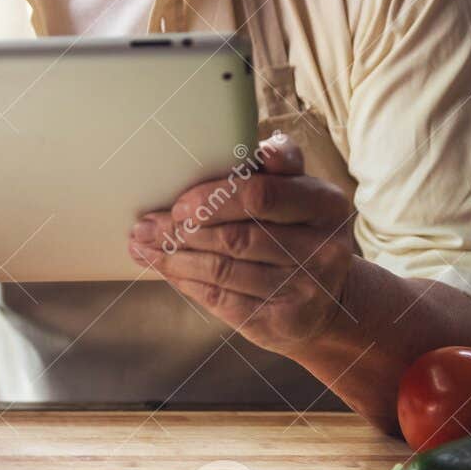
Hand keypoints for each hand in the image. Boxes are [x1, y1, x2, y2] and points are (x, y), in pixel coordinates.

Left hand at [128, 136, 356, 357]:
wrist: (327, 301)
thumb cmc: (297, 229)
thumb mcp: (298, 190)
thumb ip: (277, 163)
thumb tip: (258, 148)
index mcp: (325, 203)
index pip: (262, 195)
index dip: (214, 198)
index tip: (179, 203)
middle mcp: (322, 248)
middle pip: (237, 237)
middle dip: (182, 231)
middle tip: (145, 225)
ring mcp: (304, 289)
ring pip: (223, 270)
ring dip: (174, 257)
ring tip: (143, 244)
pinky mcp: (281, 321)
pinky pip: (221, 299)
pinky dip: (186, 281)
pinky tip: (164, 268)